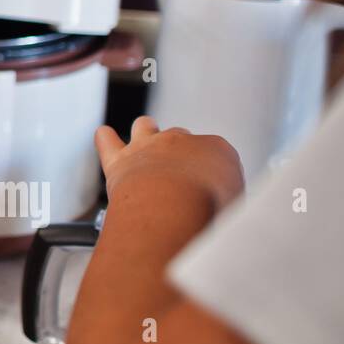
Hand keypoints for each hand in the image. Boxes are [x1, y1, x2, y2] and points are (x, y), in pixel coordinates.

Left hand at [94, 115, 243, 210]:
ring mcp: (147, 146)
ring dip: (145, 135)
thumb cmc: (208, 212)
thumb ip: (232, 203)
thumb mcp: (237, 209)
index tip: (212, 191)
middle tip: (180, 181)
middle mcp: (180, 140)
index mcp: (217, 149)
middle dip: (180, 155)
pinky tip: (107, 139)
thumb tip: (229, 218)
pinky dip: (106, 139)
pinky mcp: (119, 159)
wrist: (171, 210)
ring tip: (147, 152)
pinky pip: (106, 139)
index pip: (217, 154)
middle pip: (181, 139)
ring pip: (145, 126)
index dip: (213, 174)